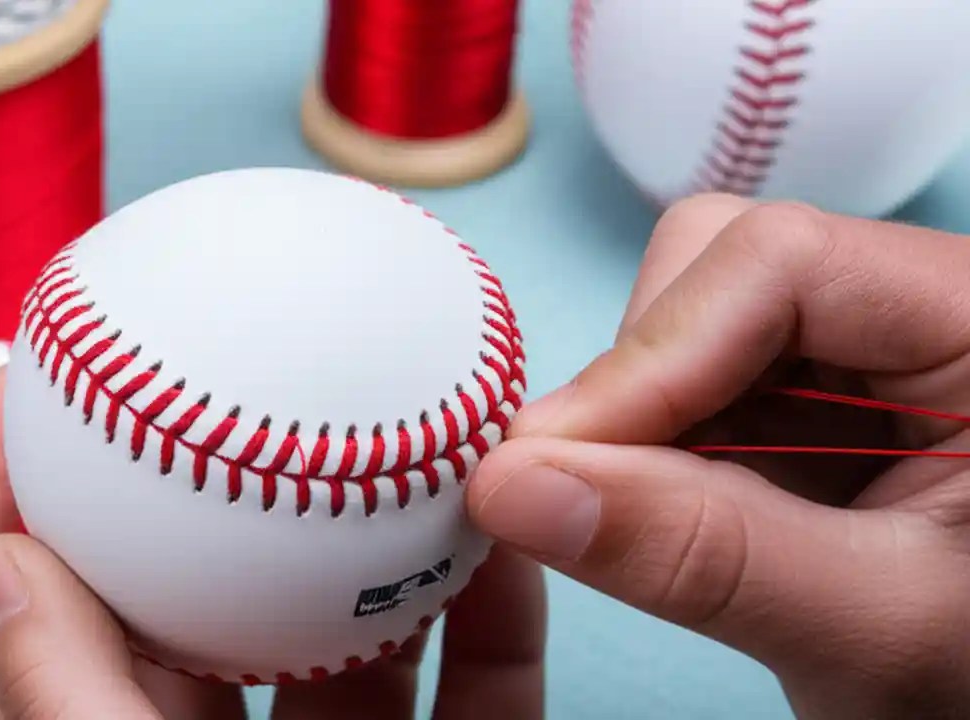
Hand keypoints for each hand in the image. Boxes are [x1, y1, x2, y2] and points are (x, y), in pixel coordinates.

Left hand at [0, 370, 545, 719]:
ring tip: (397, 409)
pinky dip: (499, 602)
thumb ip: (69, 699)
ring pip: (352, 623)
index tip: (28, 374)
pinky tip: (510, 517)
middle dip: (216, 472)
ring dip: (379, 521)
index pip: (32, 620)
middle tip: (219, 351)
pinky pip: (482, 682)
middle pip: (200, 596)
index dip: (10, 498)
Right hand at [467, 194, 969, 719]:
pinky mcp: (825, 388)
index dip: (654, 352)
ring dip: (647, 418)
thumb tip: (509, 485)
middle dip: (644, 380)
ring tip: (667, 525)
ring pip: (698, 313)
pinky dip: (663, 442)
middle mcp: (926, 304)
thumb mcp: (872, 633)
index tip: (556, 462)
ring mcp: (872, 341)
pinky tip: (686, 513)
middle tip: (599, 499)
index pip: (784, 259)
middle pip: (728, 260)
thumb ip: (701, 552)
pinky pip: (703, 373)